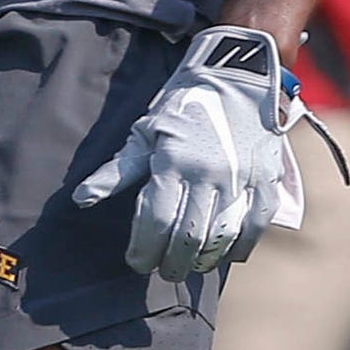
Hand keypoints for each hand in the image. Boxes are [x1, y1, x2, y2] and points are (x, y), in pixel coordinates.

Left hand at [72, 25, 303, 281]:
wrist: (236, 77)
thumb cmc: (182, 106)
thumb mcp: (145, 133)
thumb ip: (117, 171)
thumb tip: (82, 199)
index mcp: (173, 162)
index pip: (156, 221)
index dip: (144, 249)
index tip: (137, 262)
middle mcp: (208, 174)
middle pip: (188, 237)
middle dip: (172, 263)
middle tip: (164, 271)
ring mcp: (241, 179)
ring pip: (221, 237)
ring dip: (203, 260)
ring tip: (190, 267)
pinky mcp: (266, 179)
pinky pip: (255, 226)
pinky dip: (240, 246)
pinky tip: (226, 256)